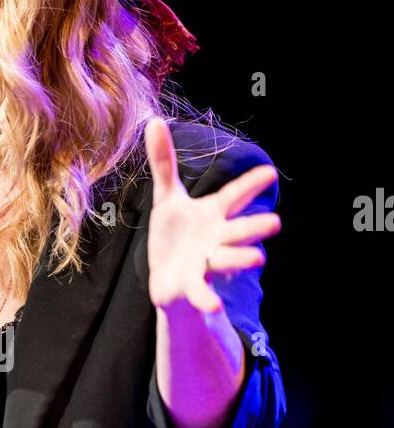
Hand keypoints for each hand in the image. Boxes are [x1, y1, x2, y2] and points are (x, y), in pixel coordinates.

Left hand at [145, 117, 281, 314]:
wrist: (168, 279)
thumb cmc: (175, 235)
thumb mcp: (167, 198)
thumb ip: (164, 162)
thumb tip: (153, 120)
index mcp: (213, 214)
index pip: (234, 196)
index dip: (250, 185)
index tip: (269, 172)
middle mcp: (217, 238)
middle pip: (239, 231)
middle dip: (255, 228)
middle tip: (275, 223)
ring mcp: (208, 263)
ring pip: (228, 259)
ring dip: (242, 259)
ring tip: (258, 259)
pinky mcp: (193, 286)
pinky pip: (203, 292)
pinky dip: (208, 298)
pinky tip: (215, 306)